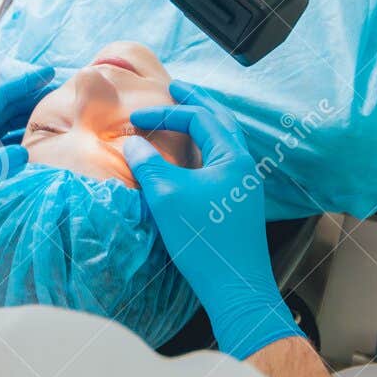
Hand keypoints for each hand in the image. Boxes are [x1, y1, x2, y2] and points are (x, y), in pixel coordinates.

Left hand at [0, 67, 53, 263]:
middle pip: (6, 107)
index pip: (3, 93)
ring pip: (3, 129)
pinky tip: (28, 158)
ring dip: (27, 124)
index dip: (27, 81)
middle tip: (63, 101)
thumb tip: (26, 154)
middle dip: (33, 100)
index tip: (52, 72)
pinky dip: (16, 148)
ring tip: (54, 128)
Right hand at [123, 82, 301, 358]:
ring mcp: (243, 186)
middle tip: (176, 88)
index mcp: (232, 156)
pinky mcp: (238, 204)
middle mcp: (243, 165)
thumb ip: (149, 164)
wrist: (236, 288)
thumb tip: (133, 144)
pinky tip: (191, 157)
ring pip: (224, 141)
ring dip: (203, 123)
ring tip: (183, 115)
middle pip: (221, 120)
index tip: (136, 119)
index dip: (166, 114)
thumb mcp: (167, 196)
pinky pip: (221, 161)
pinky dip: (204, 147)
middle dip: (197, 102)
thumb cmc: (204, 241)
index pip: (199, 118)